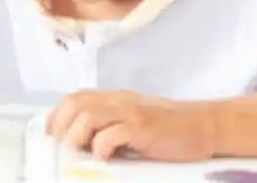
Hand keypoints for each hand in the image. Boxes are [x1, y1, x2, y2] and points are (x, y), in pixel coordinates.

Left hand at [47, 91, 216, 161]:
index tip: (51, 137)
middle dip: (61, 127)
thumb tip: (83, 144)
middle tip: (64, 149)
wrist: (205, 125)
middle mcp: (118, 100)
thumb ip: (111, 125)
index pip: (74, 99)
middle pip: (75, 104)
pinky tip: (105, 157)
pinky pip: (111, 134)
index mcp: (114, 98)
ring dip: (77, 137)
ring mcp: (130, 112)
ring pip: (87, 117)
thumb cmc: (169, 128)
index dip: (57, 117)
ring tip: (81, 153)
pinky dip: (102, 147)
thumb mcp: (135, 120)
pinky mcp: (143, 127)